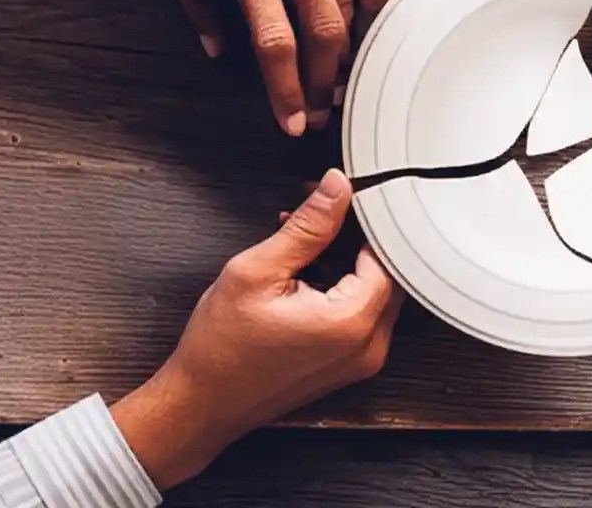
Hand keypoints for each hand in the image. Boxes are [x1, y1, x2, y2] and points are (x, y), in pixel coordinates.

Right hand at [110, 169, 402, 488]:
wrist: (202, 404)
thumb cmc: (220, 348)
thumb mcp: (258, 272)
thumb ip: (307, 227)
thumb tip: (337, 188)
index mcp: (351, 322)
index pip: (387, 253)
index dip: (365, 219)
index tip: (344, 198)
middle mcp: (369, 345)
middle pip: (389, 272)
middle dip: (356, 237)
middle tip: (321, 213)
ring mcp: (364, 358)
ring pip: (378, 290)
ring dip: (348, 260)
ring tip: (303, 242)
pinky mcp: (352, 363)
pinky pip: (365, 313)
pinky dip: (344, 286)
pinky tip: (308, 270)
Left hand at [141, 0, 405, 134]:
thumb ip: (194, 0)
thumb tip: (219, 52)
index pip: (272, 35)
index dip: (285, 86)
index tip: (292, 122)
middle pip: (320, 25)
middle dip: (323, 80)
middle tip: (322, 111)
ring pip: (350, 0)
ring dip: (349, 49)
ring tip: (342, 78)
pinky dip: (380, 2)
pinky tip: (380, 29)